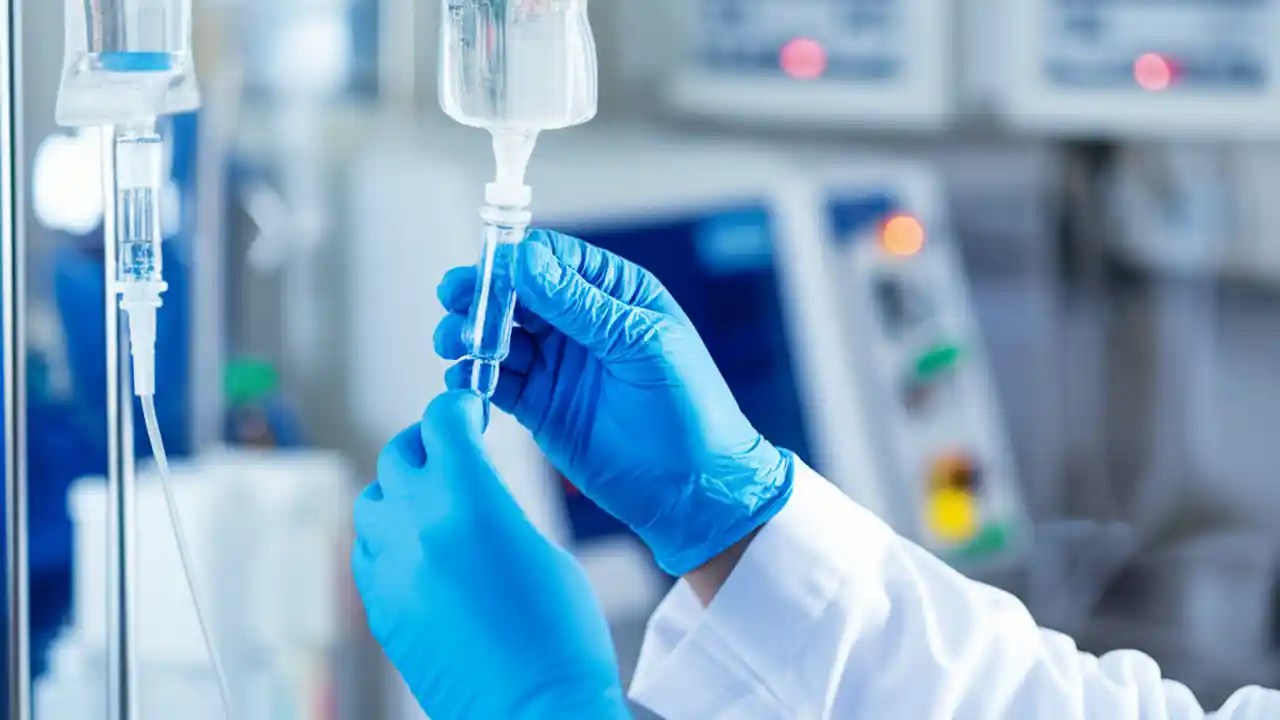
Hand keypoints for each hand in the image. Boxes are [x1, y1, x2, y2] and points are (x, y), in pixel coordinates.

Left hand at [352, 391, 630, 719]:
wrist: (535, 709)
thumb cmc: (560, 637)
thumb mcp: (542, 546)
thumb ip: (496, 505)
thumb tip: (471, 486)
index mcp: (470, 501)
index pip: (441, 421)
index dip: (457, 409)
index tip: (468, 412)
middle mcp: (418, 526)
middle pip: (400, 452)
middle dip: (428, 443)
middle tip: (452, 451)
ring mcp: (390, 569)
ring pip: (372, 499)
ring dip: (400, 490)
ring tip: (432, 503)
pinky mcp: (378, 608)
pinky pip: (364, 550)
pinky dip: (386, 536)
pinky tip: (418, 549)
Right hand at [434, 230, 793, 575]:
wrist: (693, 489)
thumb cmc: (690, 409)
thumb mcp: (641, 344)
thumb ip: (581, 304)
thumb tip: (527, 259)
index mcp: (614, 294)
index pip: (553, 258)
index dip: (516, 259)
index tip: (490, 271)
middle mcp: (580, 324)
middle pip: (515, 293)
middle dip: (481, 294)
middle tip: (454, 299)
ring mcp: (558, 365)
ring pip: (498, 336)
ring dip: (470, 334)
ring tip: (454, 342)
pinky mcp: (540, 407)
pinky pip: (497, 383)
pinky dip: (473, 377)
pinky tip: (464, 378)